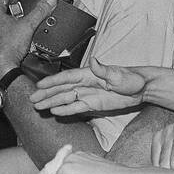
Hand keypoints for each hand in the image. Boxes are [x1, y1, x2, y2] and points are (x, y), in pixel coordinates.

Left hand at [0, 0, 56, 90]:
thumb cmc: (7, 50)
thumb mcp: (28, 26)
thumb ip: (40, 12)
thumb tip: (49, 1)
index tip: (24, 3)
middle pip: (1, 11)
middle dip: (14, 15)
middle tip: (25, 21)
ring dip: (8, 27)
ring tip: (20, 34)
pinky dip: (3, 39)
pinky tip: (13, 45)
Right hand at [32, 57, 146, 115]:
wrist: (142, 89)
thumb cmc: (132, 78)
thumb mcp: (118, 74)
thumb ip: (104, 69)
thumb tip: (93, 60)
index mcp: (88, 74)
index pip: (66, 78)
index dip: (52, 81)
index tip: (39, 85)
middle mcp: (85, 84)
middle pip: (61, 89)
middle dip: (46, 94)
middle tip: (32, 99)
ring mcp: (88, 94)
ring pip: (65, 99)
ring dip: (52, 102)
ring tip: (38, 107)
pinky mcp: (93, 105)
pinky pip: (76, 108)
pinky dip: (65, 110)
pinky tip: (55, 112)